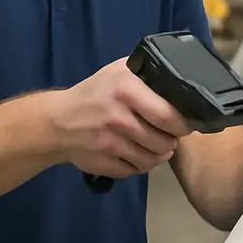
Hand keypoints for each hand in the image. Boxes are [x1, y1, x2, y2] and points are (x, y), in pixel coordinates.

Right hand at [49, 58, 192, 178]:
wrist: (58, 121)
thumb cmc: (97, 93)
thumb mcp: (120, 72)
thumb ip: (149, 75)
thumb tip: (184, 86)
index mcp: (126, 89)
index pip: (169, 116)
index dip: (183, 124)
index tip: (185, 124)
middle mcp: (118, 117)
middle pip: (164, 142)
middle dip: (172, 141)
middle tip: (170, 135)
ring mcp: (109, 143)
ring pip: (152, 160)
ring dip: (159, 155)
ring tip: (156, 145)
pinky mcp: (103, 163)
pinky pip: (135, 170)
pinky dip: (140, 165)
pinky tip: (138, 154)